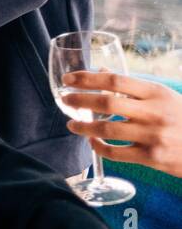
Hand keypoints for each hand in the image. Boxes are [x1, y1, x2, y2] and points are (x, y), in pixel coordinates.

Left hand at [61, 71, 181, 177]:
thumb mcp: (164, 97)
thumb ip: (134, 88)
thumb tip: (101, 71)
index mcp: (157, 93)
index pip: (116, 80)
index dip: (88, 78)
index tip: (69, 79)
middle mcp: (155, 112)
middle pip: (107, 103)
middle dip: (79, 100)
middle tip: (65, 99)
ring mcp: (153, 136)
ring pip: (107, 130)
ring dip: (84, 127)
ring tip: (72, 124)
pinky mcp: (152, 157)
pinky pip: (115, 153)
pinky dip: (98, 147)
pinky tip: (93, 142)